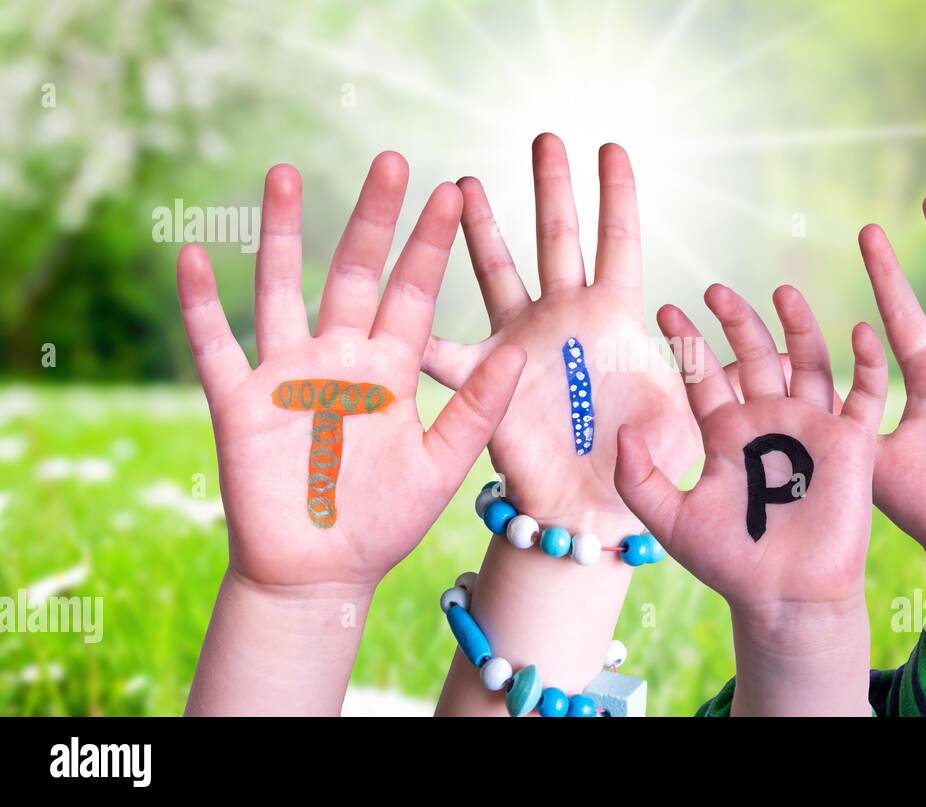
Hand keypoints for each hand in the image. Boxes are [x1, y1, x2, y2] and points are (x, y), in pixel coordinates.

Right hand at [178, 153, 523, 591]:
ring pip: (281, 289)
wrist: (321, 576)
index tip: (453, 190)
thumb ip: (477, 410)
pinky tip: (192, 258)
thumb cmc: (385, 524)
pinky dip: (201, 306)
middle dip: (372, 219)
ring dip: (281, 234)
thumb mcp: (441, 465)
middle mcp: (340, 359)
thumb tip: (517, 355)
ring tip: (283, 174)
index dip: (431, 244)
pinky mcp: (239, 403)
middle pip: (354, 274)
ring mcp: (287, 375)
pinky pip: (215, 347)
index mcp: (391, 372)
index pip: (414, 294)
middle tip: (392, 160)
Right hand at [427, 135, 698, 713]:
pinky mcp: (488, 381)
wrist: (596, 513)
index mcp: (615, 317)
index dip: (615, 193)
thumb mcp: (687, 418)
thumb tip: (710, 348)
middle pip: (555, 238)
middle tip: (545, 136)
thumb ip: (697, 381)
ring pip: (496, 272)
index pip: (618, 240)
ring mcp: (521, 343)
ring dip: (479, 230)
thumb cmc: (648, 467)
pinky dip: (422, 332)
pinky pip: (446, 355)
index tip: (612, 145)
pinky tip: (401, 300)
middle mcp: (565, 318)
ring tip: (463, 184)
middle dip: (550, 187)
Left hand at [615, 284, 887, 714]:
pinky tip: (859, 331)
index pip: (704, 377)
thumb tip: (625, 431)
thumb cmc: (731, 563)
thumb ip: (641, 479)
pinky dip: (866, 364)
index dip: (687, 344)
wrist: (787, 596)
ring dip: (797, 327)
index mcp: (726, 434)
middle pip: (752, 357)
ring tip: (781, 291)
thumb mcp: (673, 520)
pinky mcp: (850, 443)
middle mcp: (767, 422)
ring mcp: (811, 428)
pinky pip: (863, 395)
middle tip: (715, 289)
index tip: (665, 311)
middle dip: (736, 322)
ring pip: (806, 362)